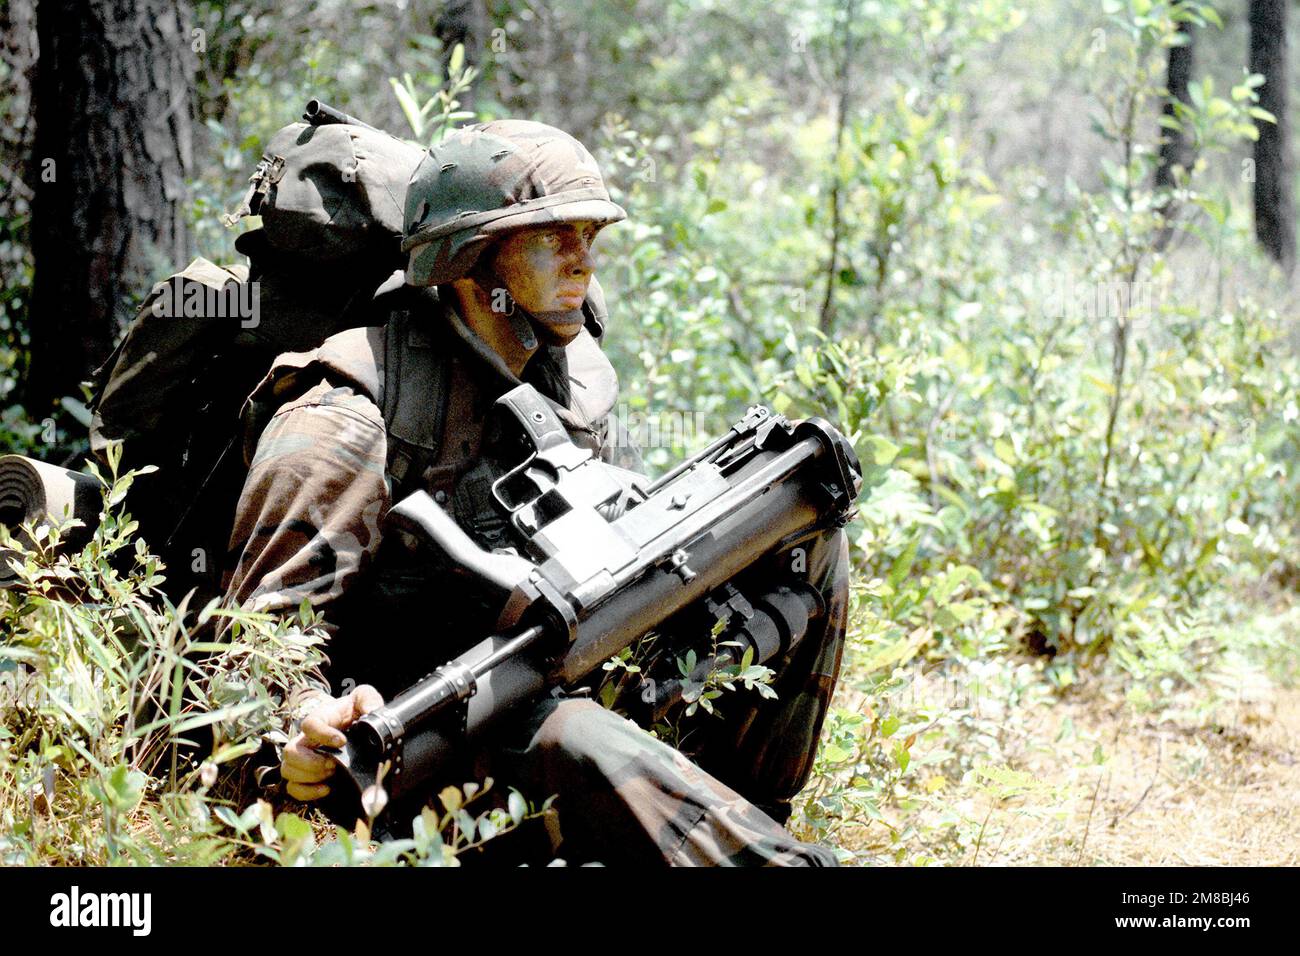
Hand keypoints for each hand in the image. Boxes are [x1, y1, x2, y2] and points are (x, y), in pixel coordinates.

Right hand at [281, 685, 383, 800]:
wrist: (354, 725)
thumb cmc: (356, 710)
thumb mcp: (365, 698)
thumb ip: (368, 699)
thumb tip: (372, 712)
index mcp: (320, 719)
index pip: (308, 725)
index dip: (322, 734)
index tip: (342, 741)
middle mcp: (306, 739)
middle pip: (290, 752)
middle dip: (311, 762)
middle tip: (333, 764)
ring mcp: (304, 758)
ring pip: (288, 771)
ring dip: (309, 777)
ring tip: (331, 774)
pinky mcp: (308, 776)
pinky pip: (293, 789)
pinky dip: (306, 792)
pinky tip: (326, 789)